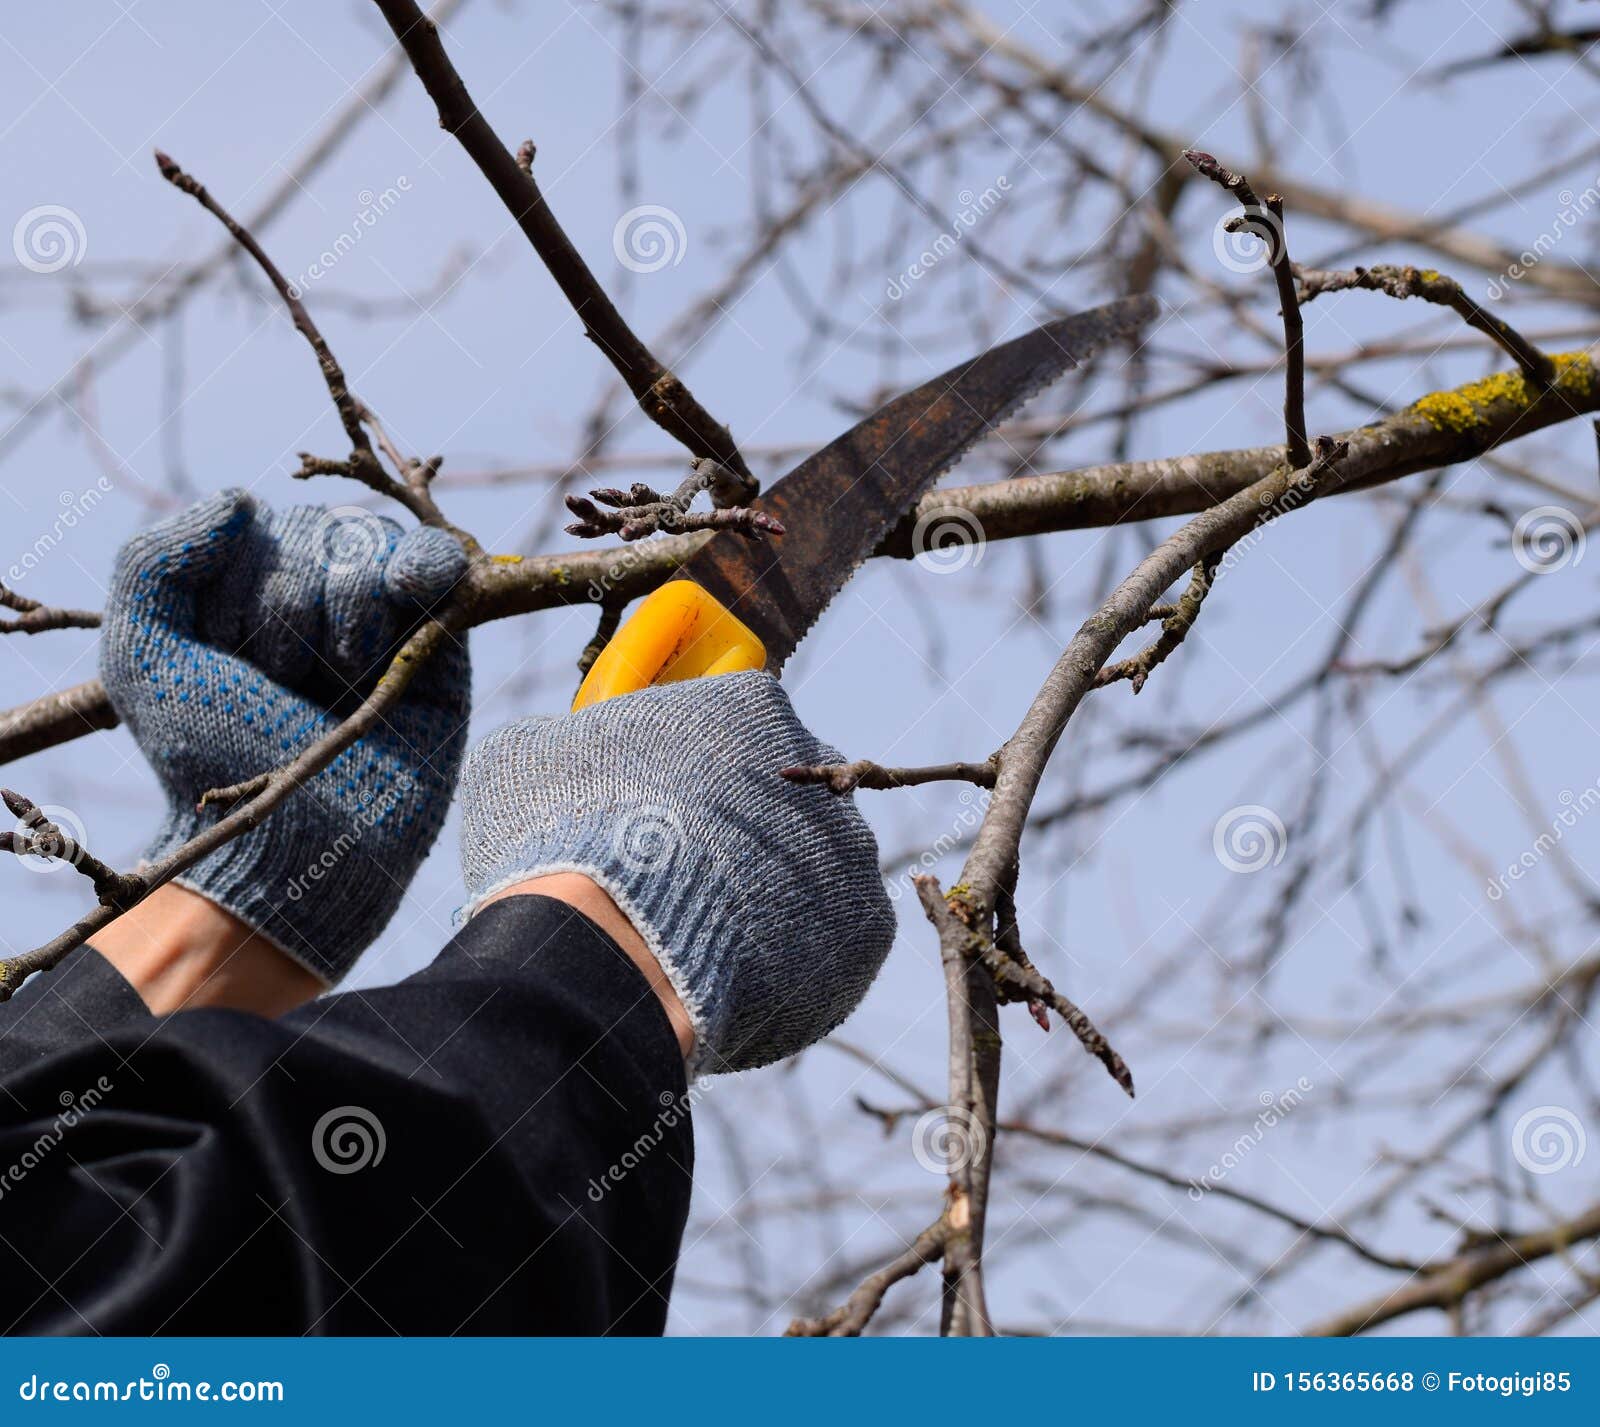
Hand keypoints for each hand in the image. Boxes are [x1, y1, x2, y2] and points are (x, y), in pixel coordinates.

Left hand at [99, 489, 470, 986]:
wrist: (296, 845)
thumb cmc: (215, 760)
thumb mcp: (144, 657)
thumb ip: (156, 561)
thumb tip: (242, 499)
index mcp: (245, 592)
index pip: (257, 528)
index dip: (241, 592)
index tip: (233, 664)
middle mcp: (316, 595)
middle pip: (317, 532)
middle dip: (292, 612)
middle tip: (288, 686)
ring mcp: (382, 615)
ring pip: (371, 545)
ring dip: (346, 612)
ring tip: (339, 683)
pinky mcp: (443, 639)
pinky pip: (438, 562)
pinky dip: (425, 564)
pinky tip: (412, 588)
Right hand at [457, 670, 894, 1072]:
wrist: (614, 951)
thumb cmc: (568, 839)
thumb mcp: (533, 757)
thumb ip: (571, 742)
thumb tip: (562, 750)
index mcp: (750, 706)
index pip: (735, 723)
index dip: (692, 770)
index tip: (659, 807)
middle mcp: (821, 767)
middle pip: (780, 803)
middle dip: (735, 839)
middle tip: (674, 881)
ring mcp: (852, 852)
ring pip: (808, 873)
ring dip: (766, 899)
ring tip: (699, 939)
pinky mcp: (866, 933)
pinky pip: (828, 943)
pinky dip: (789, 962)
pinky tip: (732, 979)